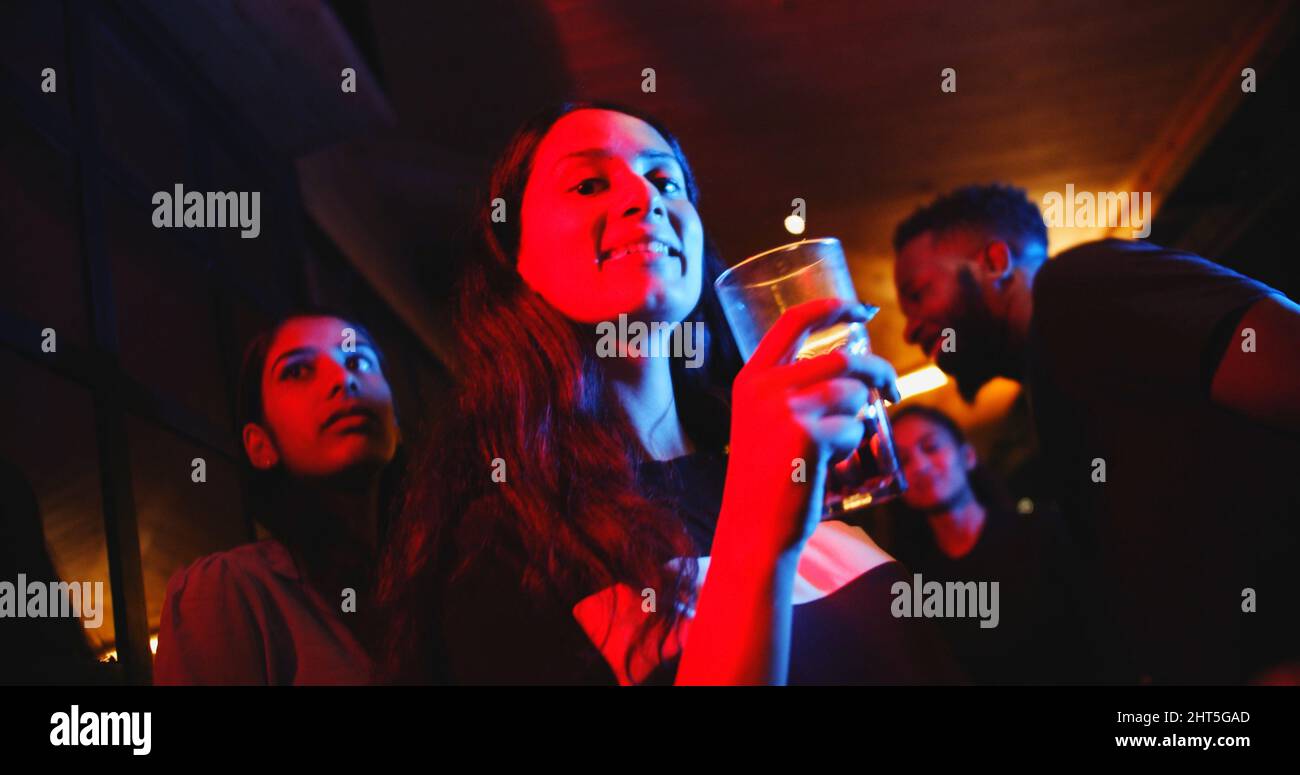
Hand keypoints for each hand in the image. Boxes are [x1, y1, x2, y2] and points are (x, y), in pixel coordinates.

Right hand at [723, 298, 899, 554]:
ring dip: (860, 416)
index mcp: (751, 377)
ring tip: (839, 441)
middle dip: (880, 371)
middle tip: (894, 391)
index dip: (834, 308)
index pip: (795, 322)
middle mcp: (764, 387)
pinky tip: (831, 461)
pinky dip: (852, 444)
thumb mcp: (764, 422)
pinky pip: (854, 428)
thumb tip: (857, 372)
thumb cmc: (768, 477)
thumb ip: (794, 391)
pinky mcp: (807, 437)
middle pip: (843, 358)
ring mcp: (784, 410)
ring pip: (853, 394)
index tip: (863, 309)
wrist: (753, 528)